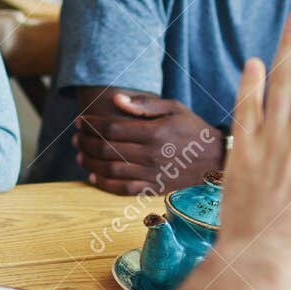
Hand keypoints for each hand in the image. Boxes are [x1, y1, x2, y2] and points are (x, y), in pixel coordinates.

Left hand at [74, 95, 224, 194]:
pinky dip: (105, 184)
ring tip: (79, 155)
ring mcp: (152, 173)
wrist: (215, 158)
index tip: (80, 121)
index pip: (111, 128)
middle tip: (75, 138)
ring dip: (90, 162)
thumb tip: (116, 100)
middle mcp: (151, 154)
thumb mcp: (173, 108)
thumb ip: (143, 104)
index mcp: (154, 131)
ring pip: (111, 170)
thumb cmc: (192, 128)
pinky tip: (93, 177)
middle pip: (106, 149)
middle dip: (85, 142)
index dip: (91, 124)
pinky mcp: (154, 188)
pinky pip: (123, 189)